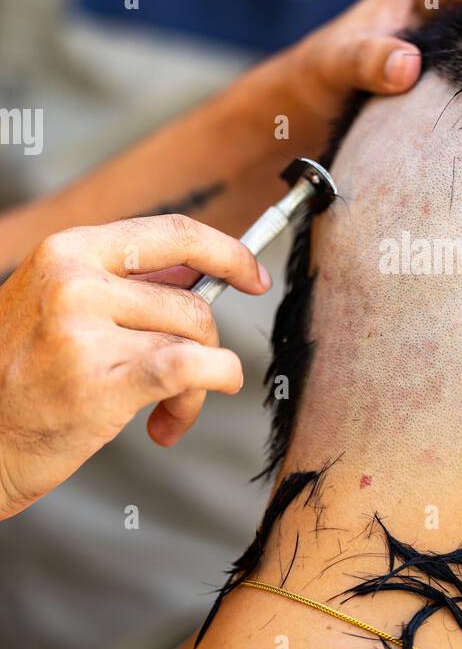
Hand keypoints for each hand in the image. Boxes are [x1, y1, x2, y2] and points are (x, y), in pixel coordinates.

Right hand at [0, 216, 270, 520]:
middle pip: (191, 301)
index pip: (173, 233)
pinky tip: (178, 415)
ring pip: (193, 341)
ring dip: (194, 388)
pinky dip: (211, 385)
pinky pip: (191, 369)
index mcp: (68, 252)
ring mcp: (84, 331)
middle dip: (202, 347)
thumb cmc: (16, 381)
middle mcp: (74, 282)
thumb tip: (202, 271)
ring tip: (160, 413)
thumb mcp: (57, 306)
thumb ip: (126, 285)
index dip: (226, 252)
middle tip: (182, 385)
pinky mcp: (100, 381)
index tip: (252, 275)